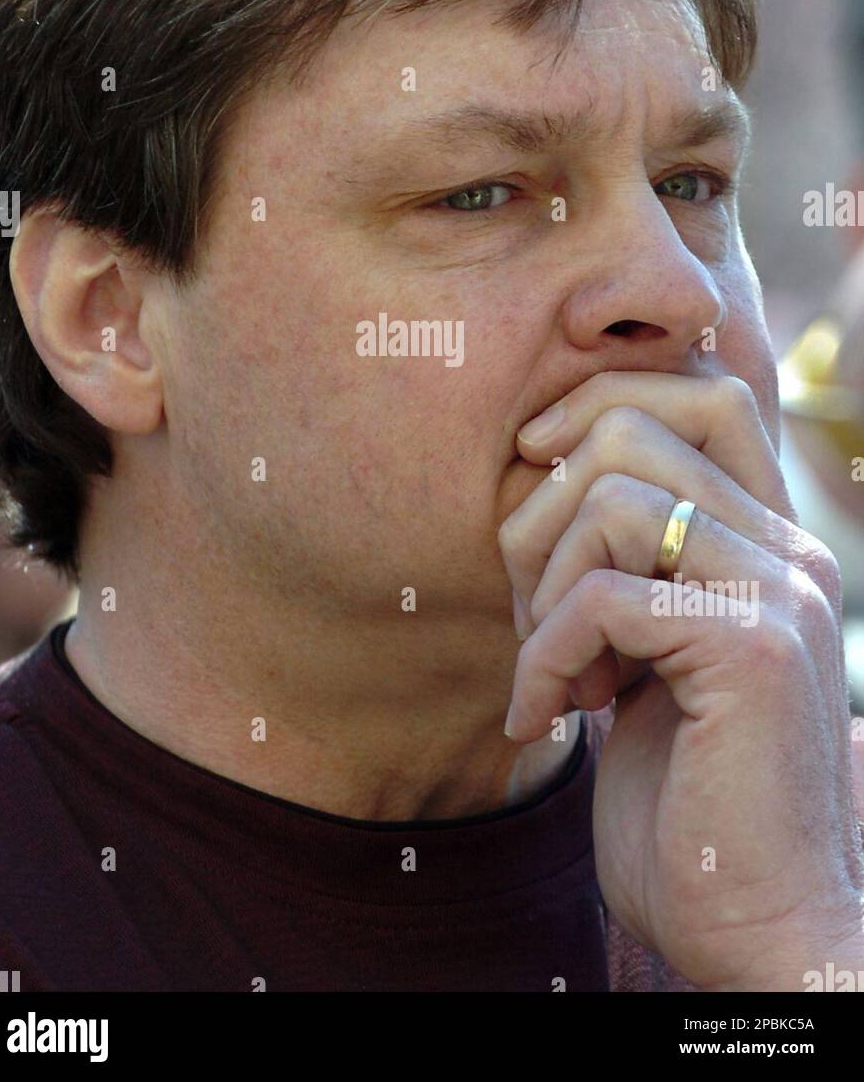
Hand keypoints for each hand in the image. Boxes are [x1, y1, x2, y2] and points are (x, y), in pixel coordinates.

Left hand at [499, 371, 863, 990]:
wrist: (752, 926)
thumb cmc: (681, 799)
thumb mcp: (641, 657)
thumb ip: (623, 565)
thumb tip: (539, 468)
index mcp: (769, 545)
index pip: (700, 394)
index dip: (600, 403)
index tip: (533, 466)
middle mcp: (790, 553)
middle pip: (639, 425)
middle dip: (544, 506)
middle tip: (529, 604)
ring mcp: (781, 594)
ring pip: (614, 497)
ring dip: (542, 586)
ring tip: (549, 670)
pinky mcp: (753, 650)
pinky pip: (603, 594)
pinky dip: (544, 653)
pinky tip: (546, 718)